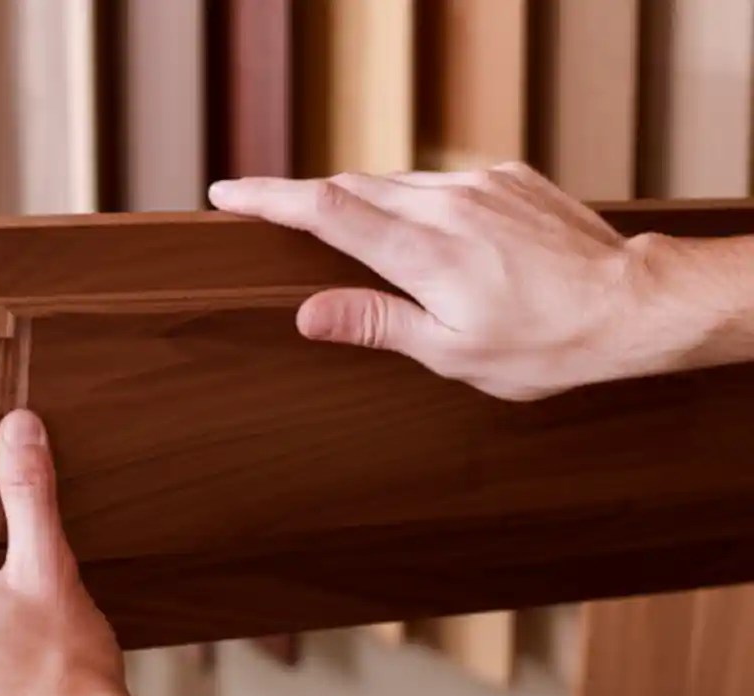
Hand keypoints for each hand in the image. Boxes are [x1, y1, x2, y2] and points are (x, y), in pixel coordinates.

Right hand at [210, 163, 716, 399]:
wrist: (635, 303)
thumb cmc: (547, 343)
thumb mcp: (453, 353)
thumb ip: (376, 323)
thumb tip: (307, 314)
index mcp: (421, 252)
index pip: (323, 208)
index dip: (267, 197)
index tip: (226, 194)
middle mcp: (443, 206)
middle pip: (349, 187)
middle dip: (302, 198)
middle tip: (269, 212)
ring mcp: (476, 184)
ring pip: (393, 182)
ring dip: (360, 202)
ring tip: (351, 236)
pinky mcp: (504, 177)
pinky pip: (437, 182)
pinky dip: (412, 201)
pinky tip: (424, 232)